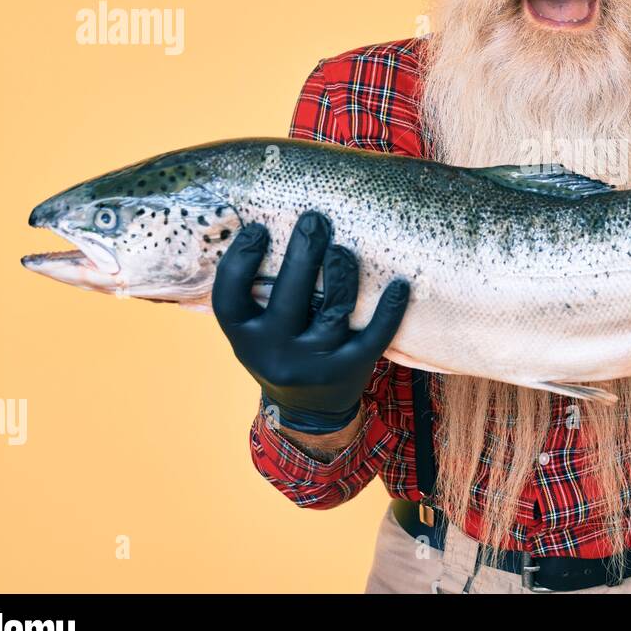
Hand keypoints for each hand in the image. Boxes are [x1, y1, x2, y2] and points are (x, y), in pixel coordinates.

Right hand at [212, 210, 409, 433]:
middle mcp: (275, 351)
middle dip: (304, 252)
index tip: (258, 229)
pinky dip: (389, 310)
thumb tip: (263, 227)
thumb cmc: (279, 349)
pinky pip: (374, 336)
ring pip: (334, 310)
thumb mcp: (254, 330)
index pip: (230, 297)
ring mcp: (315, 362)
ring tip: (343, 248)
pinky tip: (400, 285)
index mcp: (244, 337)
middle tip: (315, 219)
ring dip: (342, 272)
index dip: (240, 261)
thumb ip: (255, 292)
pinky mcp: (350, 369)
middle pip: (289, 295)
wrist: (306, 410)